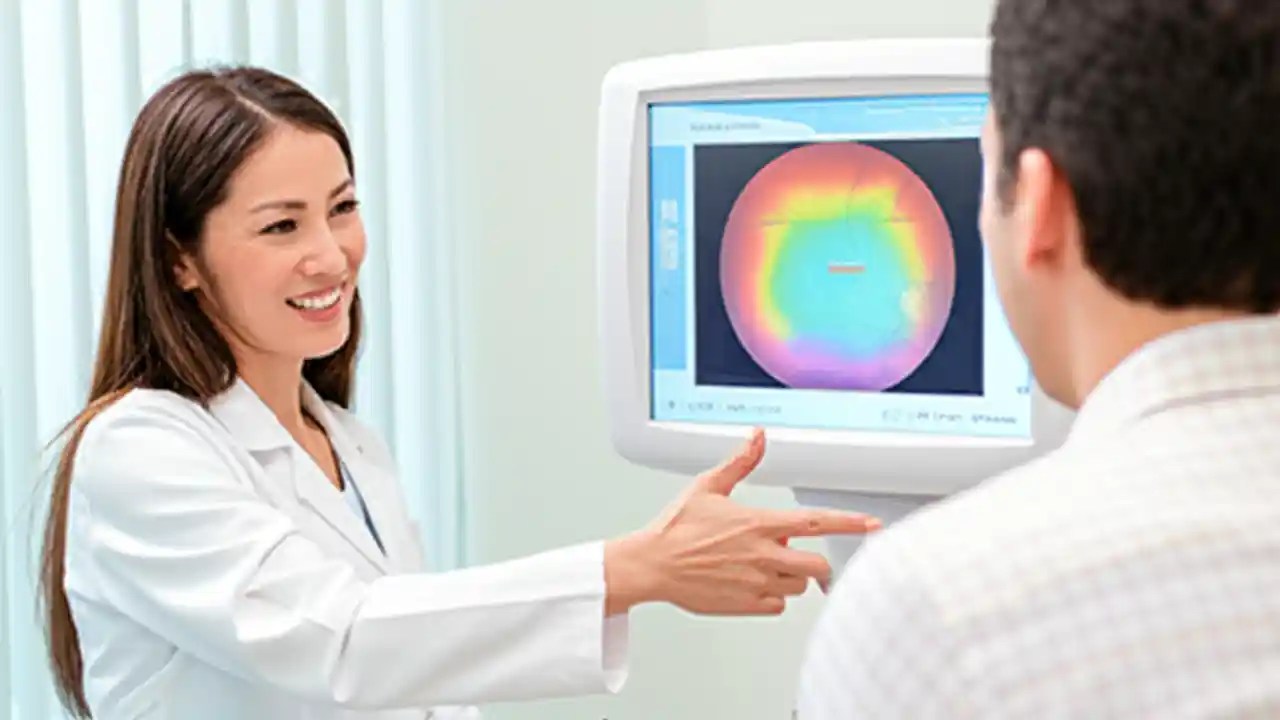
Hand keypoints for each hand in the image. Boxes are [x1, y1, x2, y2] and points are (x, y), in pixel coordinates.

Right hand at [604, 429, 880, 615]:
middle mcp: (763, 554)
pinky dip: (772, 596)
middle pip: (819, 564)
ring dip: (792, 576)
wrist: (652, 565)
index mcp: (759, 523)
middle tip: (798, 553)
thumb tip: (757, 436)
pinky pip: (778, 605)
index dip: (850, 522)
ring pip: (800, 585)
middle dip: (815, 559)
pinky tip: (752, 583)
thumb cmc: (675, 528)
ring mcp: (757, 582)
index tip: (873, 525)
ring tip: (765, 565)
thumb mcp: (708, 486)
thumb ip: (740, 462)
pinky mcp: (746, 604)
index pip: (817, 522)